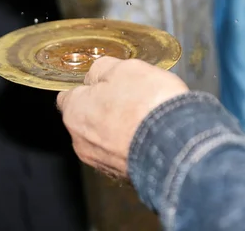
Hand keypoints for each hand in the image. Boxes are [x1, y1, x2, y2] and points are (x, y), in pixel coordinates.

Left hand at [57, 57, 188, 177]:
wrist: (176, 145)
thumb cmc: (146, 105)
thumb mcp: (123, 68)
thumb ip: (101, 69)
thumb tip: (97, 74)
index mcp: (74, 111)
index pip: (68, 97)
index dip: (86, 88)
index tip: (101, 83)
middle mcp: (81, 141)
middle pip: (87, 119)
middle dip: (104, 109)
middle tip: (130, 97)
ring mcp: (102, 162)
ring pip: (105, 139)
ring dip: (119, 129)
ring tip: (144, 117)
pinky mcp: (123, 176)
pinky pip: (123, 155)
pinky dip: (133, 146)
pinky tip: (151, 135)